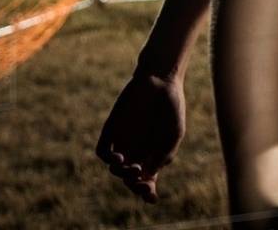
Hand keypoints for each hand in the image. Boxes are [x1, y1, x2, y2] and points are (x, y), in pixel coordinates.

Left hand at [96, 72, 185, 202]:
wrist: (159, 80)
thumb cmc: (172, 106)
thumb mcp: (175, 133)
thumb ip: (164, 154)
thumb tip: (148, 175)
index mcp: (153, 154)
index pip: (147, 180)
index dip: (147, 192)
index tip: (152, 197)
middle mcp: (136, 151)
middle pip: (129, 179)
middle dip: (134, 185)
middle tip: (141, 182)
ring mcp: (122, 141)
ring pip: (115, 168)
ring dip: (122, 173)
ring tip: (132, 166)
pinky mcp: (111, 130)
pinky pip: (103, 152)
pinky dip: (108, 159)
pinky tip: (119, 158)